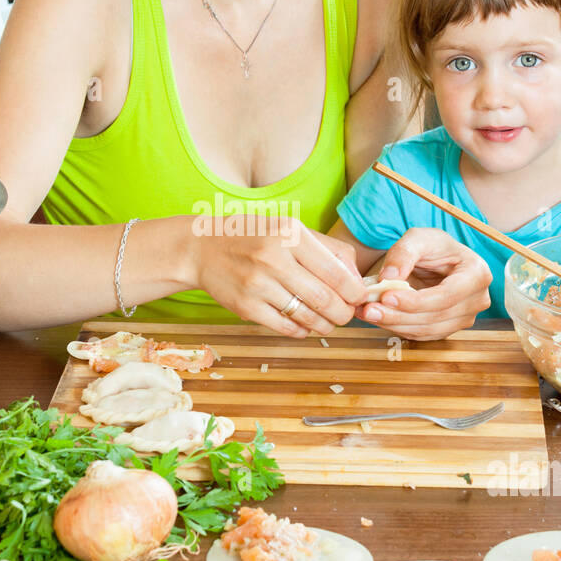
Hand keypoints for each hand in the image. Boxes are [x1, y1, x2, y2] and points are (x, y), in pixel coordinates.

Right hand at [194, 217, 363, 336]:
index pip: (336, 272)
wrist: (202, 249)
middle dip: (343, 313)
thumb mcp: (289, 229)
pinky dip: (301, 331)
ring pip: (307, 317)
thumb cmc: (254, 237)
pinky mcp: (245, 307)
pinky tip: (303, 325)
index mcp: (290, 234)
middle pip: (325, 299)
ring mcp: (257, 284)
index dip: (354, 292)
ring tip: (327, 322)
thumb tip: (357, 277)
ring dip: (325, 325)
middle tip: (345, 314)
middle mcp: (273, 258)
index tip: (359, 297)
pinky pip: (285, 327)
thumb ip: (327, 249)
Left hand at [354, 227, 491, 338]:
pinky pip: (422, 334)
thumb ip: (403, 253)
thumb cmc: (433, 246)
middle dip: (399, 315)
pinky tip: (377, 318)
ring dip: (394, 324)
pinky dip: (397, 328)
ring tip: (366, 313)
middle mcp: (477, 300)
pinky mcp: (449, 328)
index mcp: (477, 274)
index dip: (416, 301)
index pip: (446, 296)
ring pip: (426, 330)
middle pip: (435, 317)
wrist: (437, 259)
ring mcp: (465, 318)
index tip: (386, 297)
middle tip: (368, 309)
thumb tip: (388, 277)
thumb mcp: (418, 238)